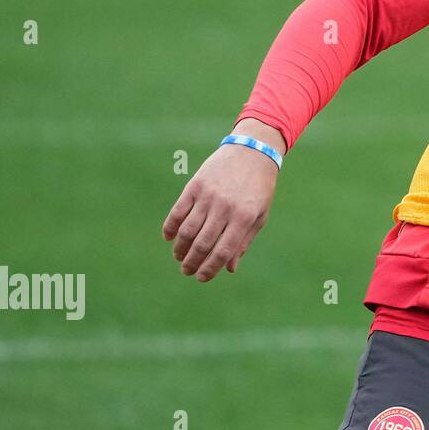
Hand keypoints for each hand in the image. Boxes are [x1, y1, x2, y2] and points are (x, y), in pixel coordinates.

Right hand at [162, 118, 284, 281]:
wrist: (252, 151)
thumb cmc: (258, 188)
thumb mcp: (259, 215)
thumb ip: (243, 241)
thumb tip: (229, 268)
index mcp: (244, 217)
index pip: (223, 251)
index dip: (210, 268)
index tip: (201, 278)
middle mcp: (225, 208)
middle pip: (202, 244)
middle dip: (192, 262)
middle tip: (186, 271)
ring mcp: (208, 196)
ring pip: (187, 230)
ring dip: (180, 248)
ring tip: (179, 257)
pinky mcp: (195, 185)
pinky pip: (177, 211)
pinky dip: (170, 227)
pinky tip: (169, 238)